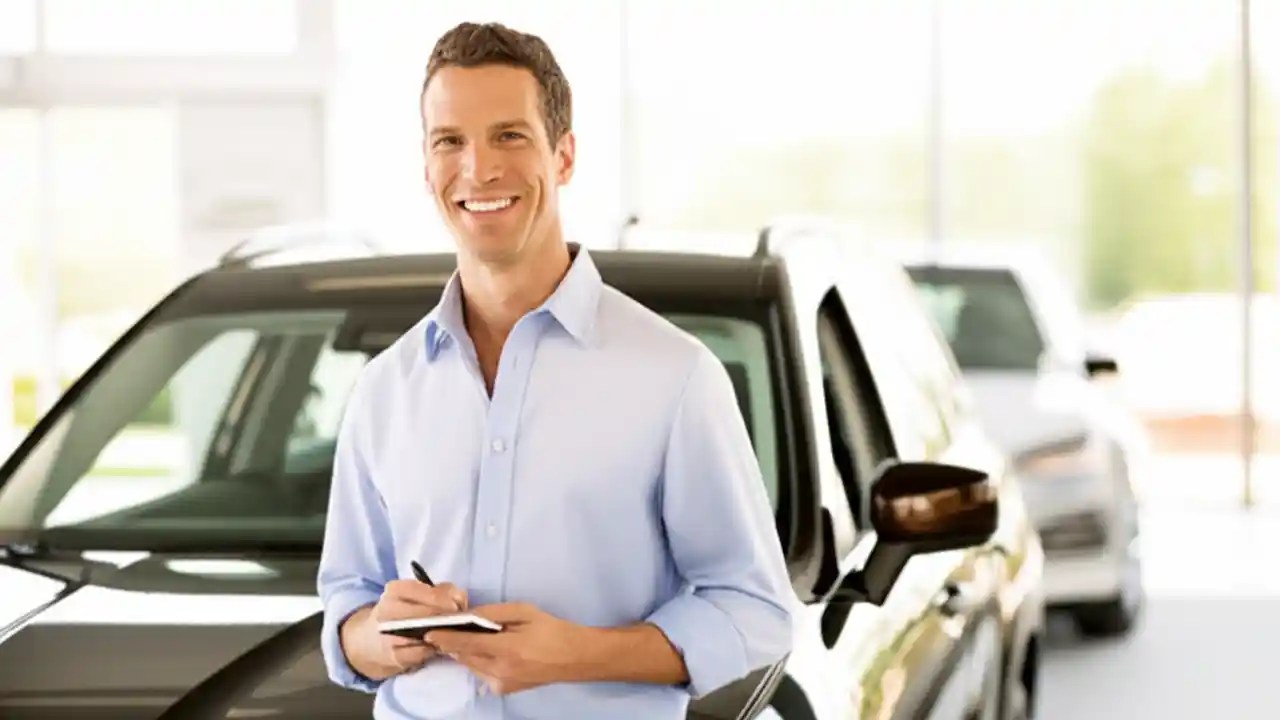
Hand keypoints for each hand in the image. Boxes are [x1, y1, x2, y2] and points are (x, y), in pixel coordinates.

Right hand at [368, 580, 467, 674]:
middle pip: (419, 614)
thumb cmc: (407, 612)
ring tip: (451, 633)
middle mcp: (386, 610)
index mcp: (395, 590)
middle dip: (442, 617)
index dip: (440, 598)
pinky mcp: (393, 656)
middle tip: (459, 621)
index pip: (418, 590)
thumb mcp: (420, 596)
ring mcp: (387, 635)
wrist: (375, 639)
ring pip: (419, 635)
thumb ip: (443, 592)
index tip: (456, 606)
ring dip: (438, 635)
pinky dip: (430, 650)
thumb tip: (460, 599)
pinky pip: (418, 653)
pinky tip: (438, 646)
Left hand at [425, 602, 587, 695]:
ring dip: (466, 652)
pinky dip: (479, 660)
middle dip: (453, 644)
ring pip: (471, 666)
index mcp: (507, 650)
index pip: (466, 644)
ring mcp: (501, 684)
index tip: (428, 633)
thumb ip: (493, 614)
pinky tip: (491, 649)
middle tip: (448, 629)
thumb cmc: (551, 629)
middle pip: (464, 657)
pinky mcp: (504, 689)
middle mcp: (500, 672)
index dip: (445, 638)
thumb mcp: (524, 612)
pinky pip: (482, 672)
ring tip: (473, 636)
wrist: (574, 657)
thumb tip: (468, 617)